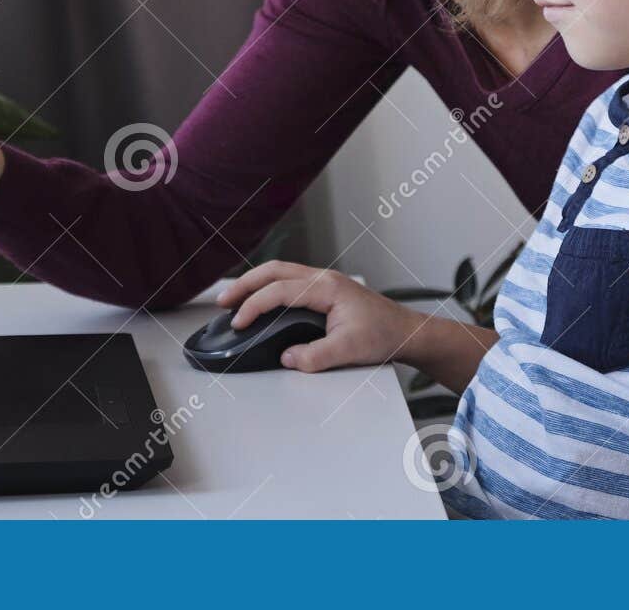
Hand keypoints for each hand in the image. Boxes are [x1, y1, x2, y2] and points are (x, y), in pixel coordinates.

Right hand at [213, 261, 416, 371]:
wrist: (405, 332)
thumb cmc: (383, 335)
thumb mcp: (349, 350)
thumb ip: (315, 356)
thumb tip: (287, 357)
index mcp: (327, 287)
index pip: (280, 290)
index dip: (255, 305)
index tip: (239, 322)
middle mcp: (323, 278)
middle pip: (274, 270)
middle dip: (245, 284)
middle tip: (223, 301)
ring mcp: (324, 281)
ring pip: (280, 272)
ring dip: (255, 283)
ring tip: (234, 299)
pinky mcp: (325, 290)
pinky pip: (289, 280)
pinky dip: (268, 286)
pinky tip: (261, 299)